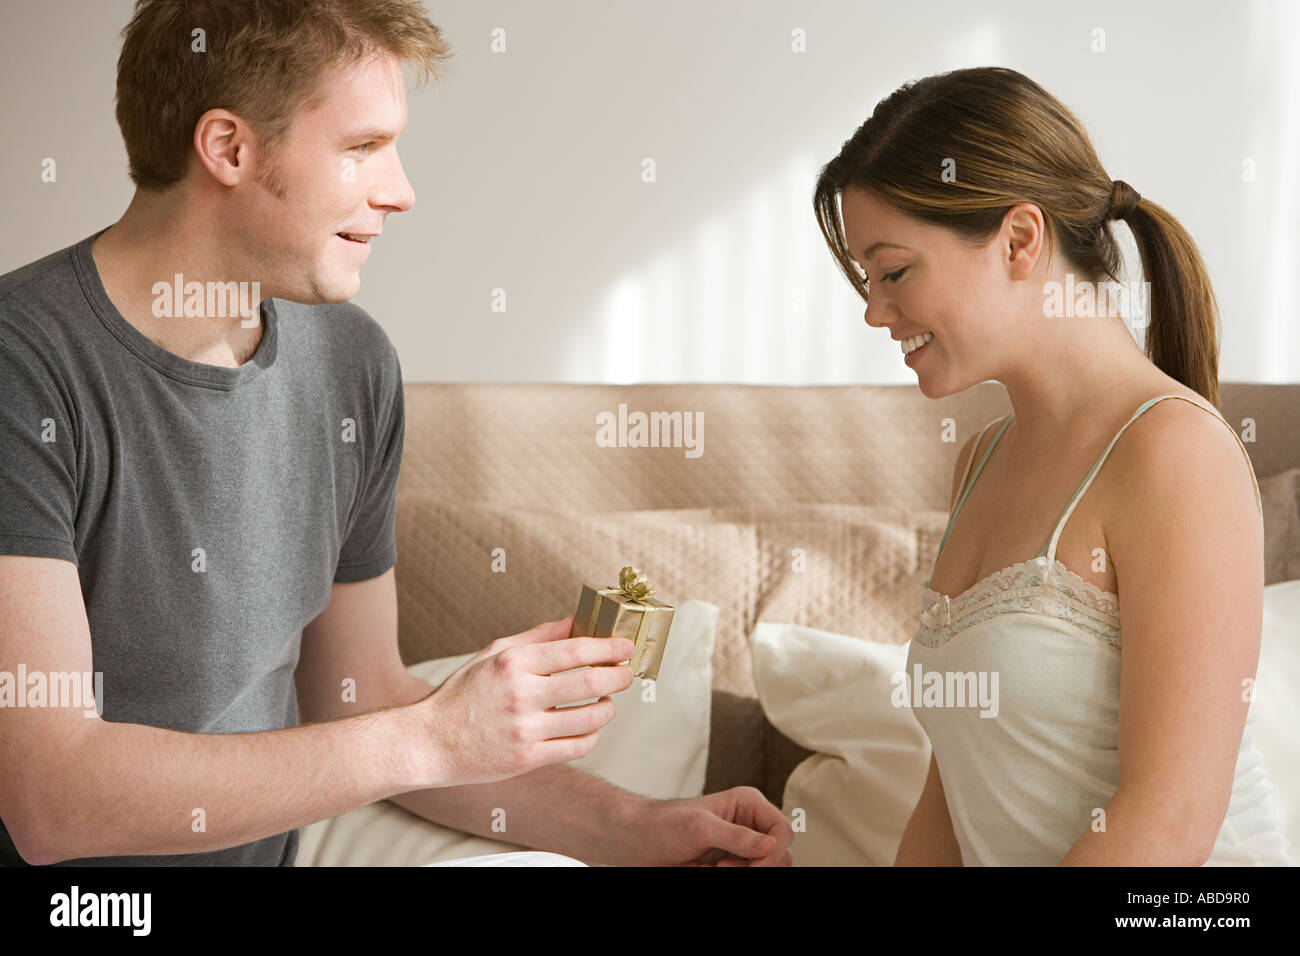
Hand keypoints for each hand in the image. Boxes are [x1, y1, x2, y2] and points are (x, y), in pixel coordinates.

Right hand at [413, 614, 634, 787]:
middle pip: (592, 680)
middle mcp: (521, 694)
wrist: (430, 742)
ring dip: (610, 707)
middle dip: (620, 675)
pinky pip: (578, 746)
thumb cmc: (463, 694)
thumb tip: (577, 620)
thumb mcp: (494, 653)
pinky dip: (592, 735)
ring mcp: (525, 729)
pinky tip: (589, 726)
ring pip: (592, 717)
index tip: (626, 647)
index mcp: (514, 662)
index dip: (610, 647)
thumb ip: (539, 636)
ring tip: (608, 701)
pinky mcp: (528, 759)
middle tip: (628, 673)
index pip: (576, 649)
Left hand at [631, 786, 793, 865]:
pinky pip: (747, 874)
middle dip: (756, 867)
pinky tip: (707, 872)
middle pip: (780, 854)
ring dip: (743, 873)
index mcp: (748, 804)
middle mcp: (750, 825)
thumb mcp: (698, 827)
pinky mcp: (732, 865)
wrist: (636, 843)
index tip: (750, 867)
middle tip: (723, 867)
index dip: (772, 852)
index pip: (783, 830)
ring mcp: (741, 847)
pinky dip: (733, 877)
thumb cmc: (661, 825)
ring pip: (764, 869)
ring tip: (714, 869)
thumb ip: (735, 836)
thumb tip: (770, 844)